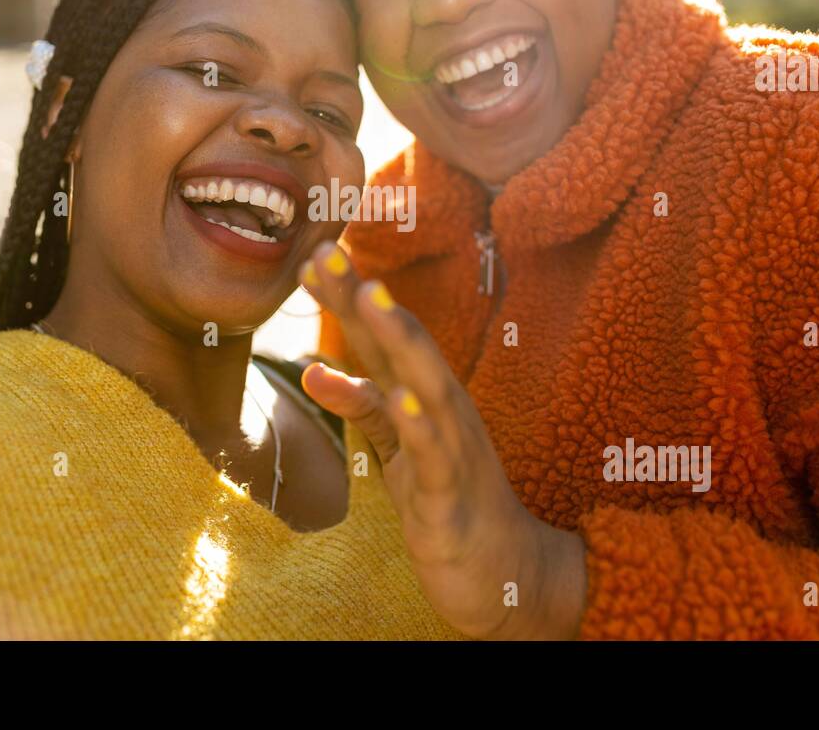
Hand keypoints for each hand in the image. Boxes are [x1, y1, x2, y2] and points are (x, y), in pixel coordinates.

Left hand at [299, 242, 587, 639]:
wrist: (506, 571)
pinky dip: (421, 427)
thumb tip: (312, 369)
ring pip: (428, 386)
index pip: (381, 338)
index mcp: (427, 397)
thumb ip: (361, 405)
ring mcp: (451, 450)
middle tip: (328, 248)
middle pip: (402, 345)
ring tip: (374, 297)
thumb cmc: (450, 499)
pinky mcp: (451, 497)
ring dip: (403, 340)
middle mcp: (444, 411)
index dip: (347, 296)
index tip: (314, 252)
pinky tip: (404, 400)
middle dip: (365, 297)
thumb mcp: (397, 448)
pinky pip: (436, 458)